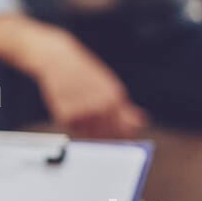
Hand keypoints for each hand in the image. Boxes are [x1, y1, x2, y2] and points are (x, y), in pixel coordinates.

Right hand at [24, 28, 146, 138]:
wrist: (58, 60)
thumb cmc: (86, 73)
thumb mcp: (110, 87)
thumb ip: (126, 109)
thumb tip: (143, 123)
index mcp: (114, 98)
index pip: (123, 131)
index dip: (123, 139)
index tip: (121, 141)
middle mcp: (100, 106)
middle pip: (106, 136)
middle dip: (104, 135)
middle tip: (96, 124)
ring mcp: (83, 111)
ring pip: (89, 135)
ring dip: (88, 130)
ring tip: (83, 111)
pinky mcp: (66, 115)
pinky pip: (74, 129)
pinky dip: (74, 123)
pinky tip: (72, 106)